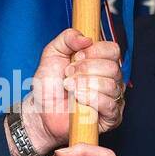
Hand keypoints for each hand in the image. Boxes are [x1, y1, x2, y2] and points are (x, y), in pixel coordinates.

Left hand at [21, 29, 124, 152]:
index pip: (113, 50)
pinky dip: (90, 99)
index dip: (93, 52)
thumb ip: (67, 38)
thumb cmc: (49, 85)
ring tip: (69, 87)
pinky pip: (109, 104)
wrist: (41, 110)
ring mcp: (113, 98)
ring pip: (110, 85)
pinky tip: (77, 99)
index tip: (75, 58)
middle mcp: (111, 79)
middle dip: (85, 70)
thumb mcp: (53, 53)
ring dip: (84, 84)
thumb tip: (86, 38)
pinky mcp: (111, 117)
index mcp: (102, 62)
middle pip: (112, 67)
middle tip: (68, 75)